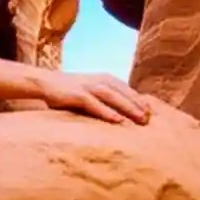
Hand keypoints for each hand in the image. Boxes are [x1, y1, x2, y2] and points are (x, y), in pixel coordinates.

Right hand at [37, 71, 151, 124]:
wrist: (46, 82)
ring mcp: (89, 86)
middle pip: (124, 93)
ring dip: (128, 107)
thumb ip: (107, 98)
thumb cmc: (71, 90)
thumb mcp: (92, 90)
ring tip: (140, 119)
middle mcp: (100, 80)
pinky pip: (95, 104)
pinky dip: (107, 112)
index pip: (128, 90)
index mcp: (106, 79)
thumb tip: (124, 112)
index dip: (141, 101)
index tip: (153, 113)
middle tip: (151, 118)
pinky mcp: (77, 94)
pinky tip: (117, 120)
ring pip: (113, 97)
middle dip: (138, 105)